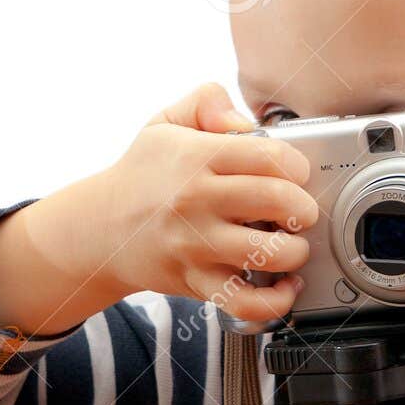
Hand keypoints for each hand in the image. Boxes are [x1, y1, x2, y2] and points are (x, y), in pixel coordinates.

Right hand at [89, 83, 317, 322]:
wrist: (101, 228)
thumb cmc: (143, 175)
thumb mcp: (166, 122)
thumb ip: (208, 102)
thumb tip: (245, 122)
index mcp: (197, 157)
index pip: (270, 156)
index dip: (297, 165)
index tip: (296, 174)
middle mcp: (197, 201)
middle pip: (278, 201)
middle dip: (304, 207)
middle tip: (300, 210)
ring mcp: (196, 245)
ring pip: (271, 253)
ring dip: (296, 250)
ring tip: (291, 243)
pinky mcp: (196, 282)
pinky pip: (246, 303)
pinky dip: (277, 300)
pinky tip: (285, 285)